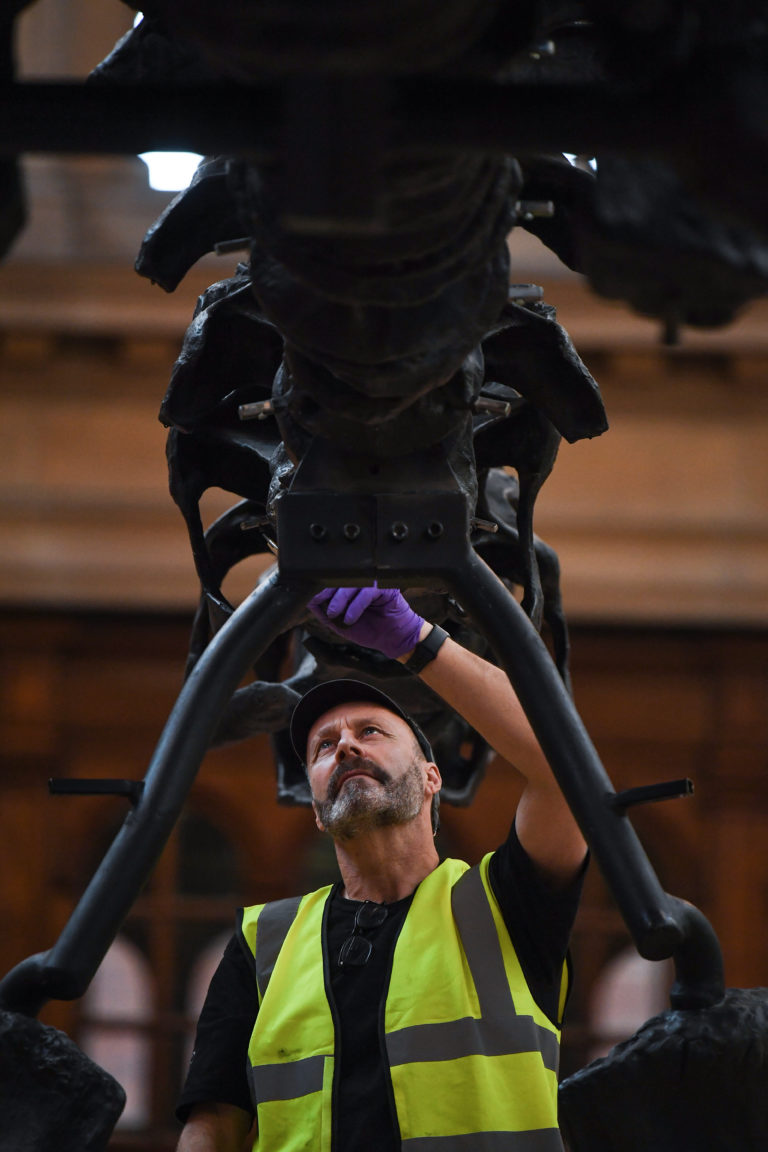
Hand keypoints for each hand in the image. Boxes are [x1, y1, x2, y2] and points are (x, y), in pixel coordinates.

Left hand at [309, 585, 423, 658]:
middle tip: (319, 602)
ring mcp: (373, 583)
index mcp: (350, 589)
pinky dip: (356, 606)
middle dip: (327, 591)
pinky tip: (350, 618)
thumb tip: (309, 603)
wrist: (393, 639)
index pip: (332, 582)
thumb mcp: (341, 625)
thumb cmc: (369, 630)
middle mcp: (361, 583)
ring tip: (334, 613)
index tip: (309, 597)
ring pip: (352, 584)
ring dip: (340, 599)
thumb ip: (325, 614)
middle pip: (340, 580)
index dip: (320, 589)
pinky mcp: (385, 587)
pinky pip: (367, 592)